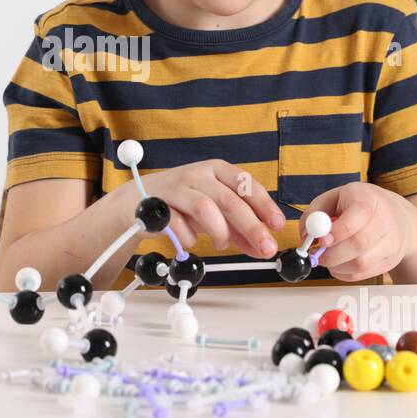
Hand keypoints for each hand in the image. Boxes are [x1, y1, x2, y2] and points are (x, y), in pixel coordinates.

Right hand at [126, 160, 285, 258]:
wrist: (138, 200)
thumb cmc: (184, 203)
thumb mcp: (216, 212)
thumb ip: (239, 230)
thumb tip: (264, 248)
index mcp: (217, 169)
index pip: (247, 185)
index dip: (265, 206)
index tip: (278, 225)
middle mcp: (198, 173)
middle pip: (230, 200)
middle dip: (251, 226)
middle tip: (265, 247)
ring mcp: (177, 187)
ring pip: (206, 208)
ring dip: (219, 232)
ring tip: (222, 245)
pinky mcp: (157, 204)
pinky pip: (179, 225)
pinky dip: (190, 238)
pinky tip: (191, 241)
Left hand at [301, 182, 416, 281]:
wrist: (398, 216)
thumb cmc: (360, 204)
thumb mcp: (335, 197)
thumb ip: (315, 212)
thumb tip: (305, 234)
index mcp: (368, 199)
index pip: (356, 218)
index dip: (336, 233)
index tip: (321, 241)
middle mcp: (385, 220)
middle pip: (359, 244)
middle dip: (332, 254)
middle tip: (318, 255)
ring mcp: (392, 242)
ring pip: (362, 263)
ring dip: (337, 266)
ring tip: (329, 257)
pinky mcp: (391, 260)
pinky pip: (364, 274)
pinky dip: (345, 273)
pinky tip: (340, 264)